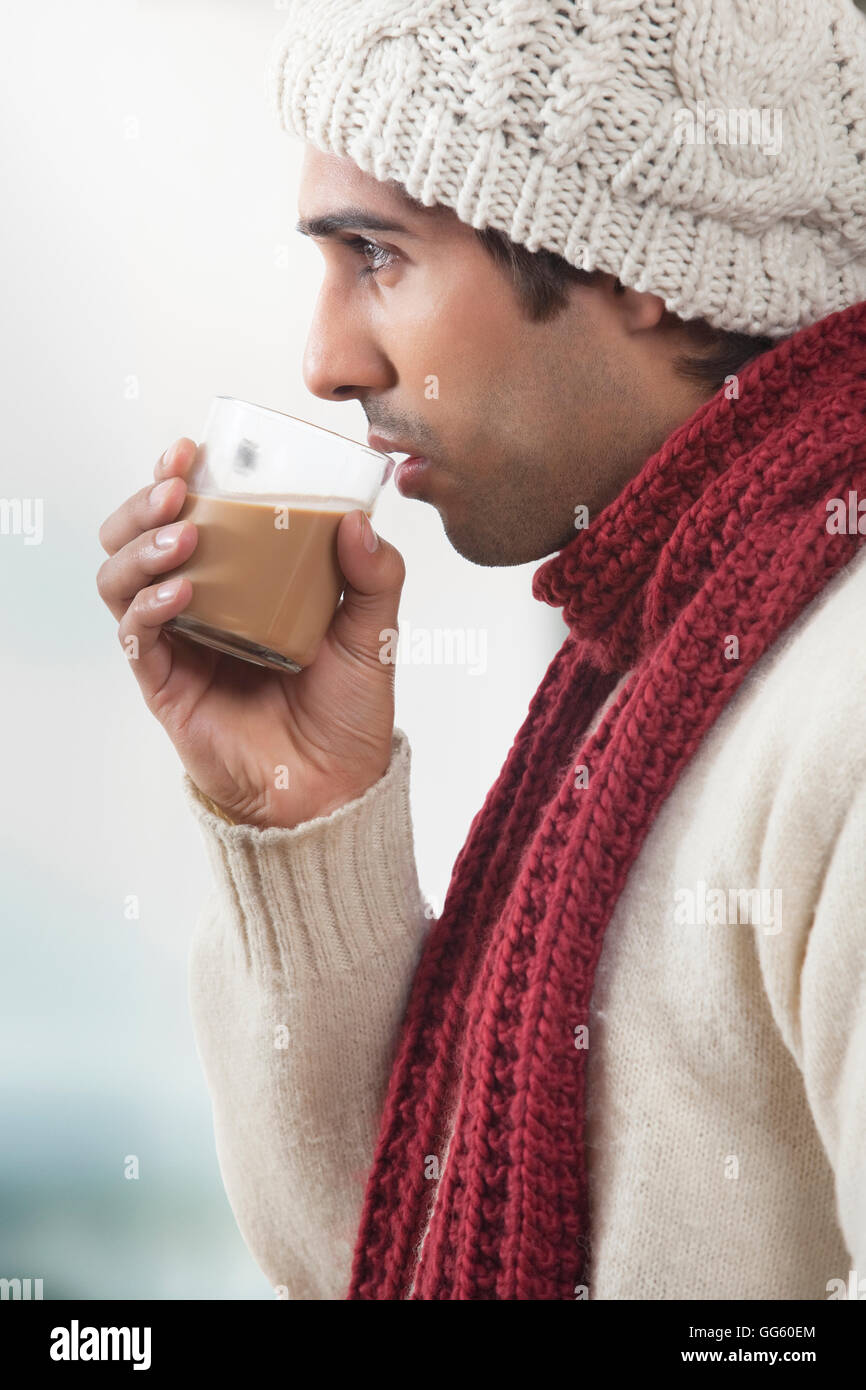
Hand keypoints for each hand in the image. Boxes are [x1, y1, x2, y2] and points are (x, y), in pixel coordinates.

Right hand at [96, 437, 404, 827]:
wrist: (335, 789)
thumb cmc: (348, 712)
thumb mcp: (375, 634)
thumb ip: (375, 577)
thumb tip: (356, 520)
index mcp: (241, 583)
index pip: (190, 516)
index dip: (178, 478)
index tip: (191, 449)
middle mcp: (200, 606)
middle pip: (137, 537)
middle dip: (145, 502)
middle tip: (177, 485)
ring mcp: (178, 644)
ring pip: (120, 579)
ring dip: (142, 547)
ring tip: (184, 536)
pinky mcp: (166, 685)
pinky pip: (136, 636)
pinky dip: (149, 606)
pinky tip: (179, 593)